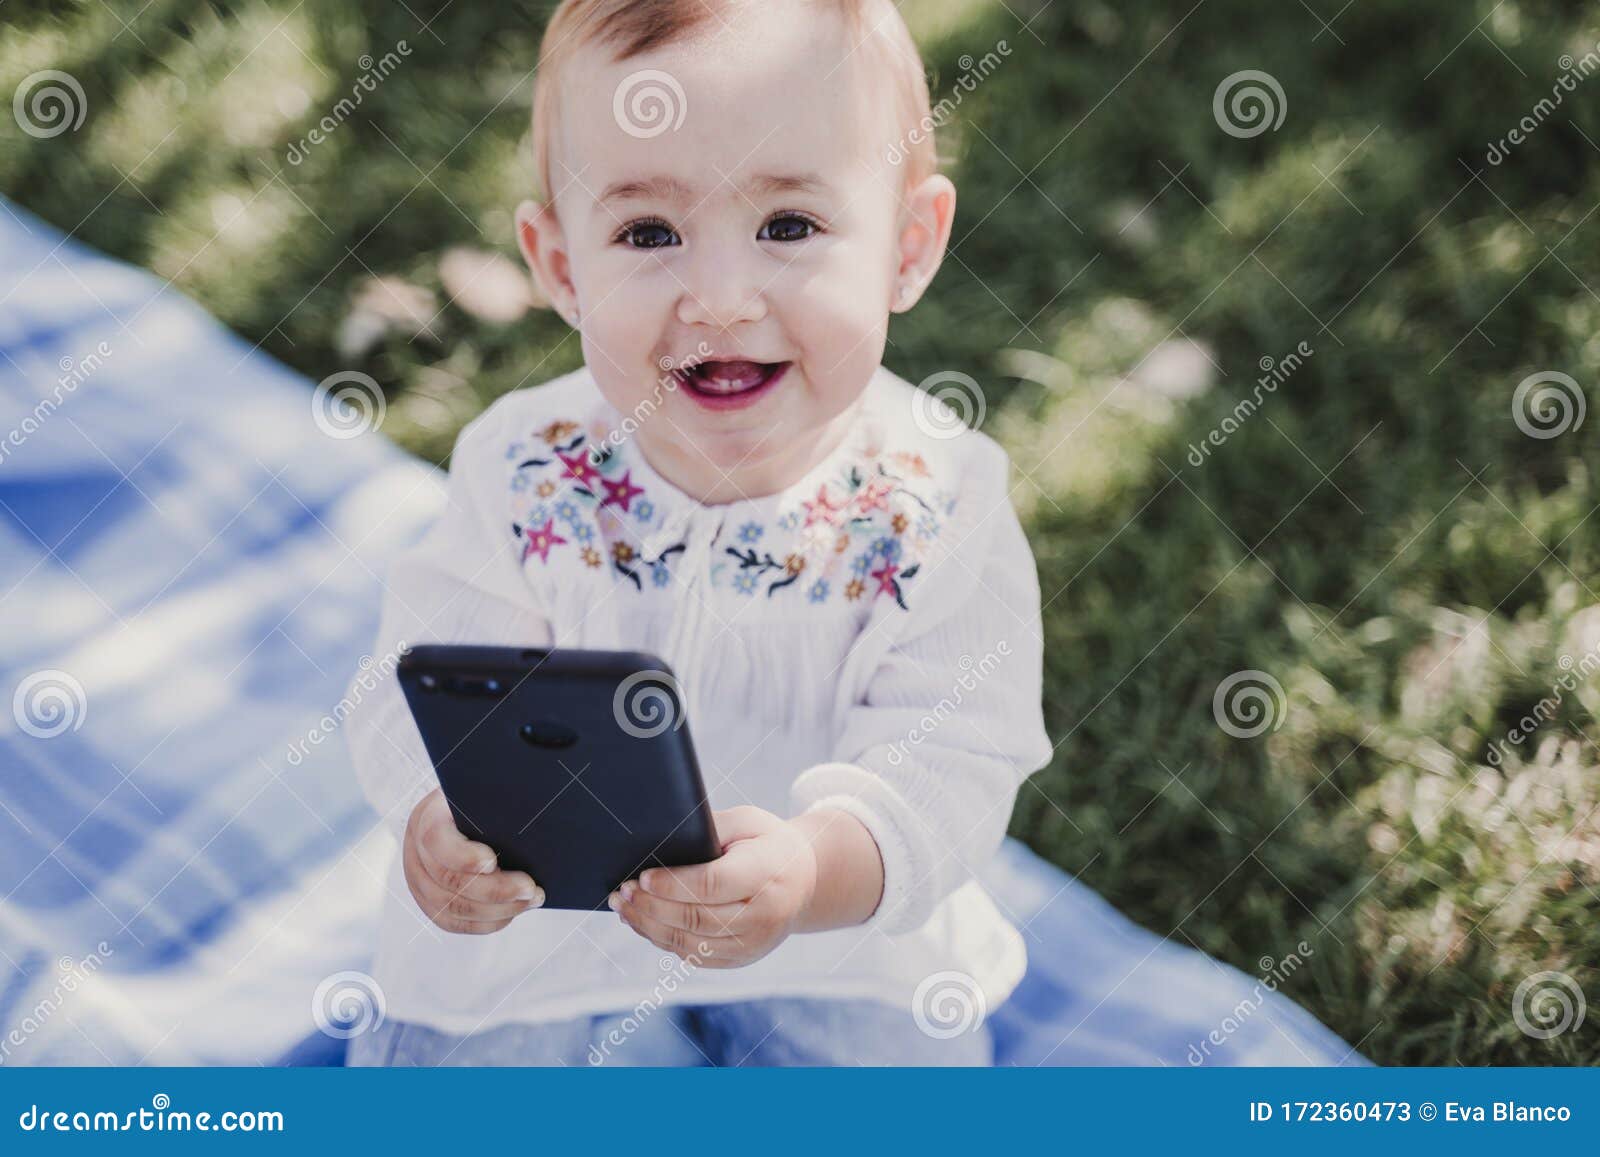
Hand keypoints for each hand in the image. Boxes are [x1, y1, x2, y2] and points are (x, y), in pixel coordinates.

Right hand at [403, 788, 544, 933]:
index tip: (493, 862)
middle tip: (531, 889)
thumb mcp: (485, 792)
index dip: (463, 857)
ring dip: (497, 910)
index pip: (435, 840)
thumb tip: (533, 820)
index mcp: (427, 817)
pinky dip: (486, 922)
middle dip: (495, 891)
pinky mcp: (429, 903)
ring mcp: (418, 881)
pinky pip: (453, 923)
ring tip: (531, 900)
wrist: (464, 812)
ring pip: (451, 909)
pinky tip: (513, 912)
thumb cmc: (482, 799)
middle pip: (447, 882)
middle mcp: (416, 851)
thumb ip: (498, 803)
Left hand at [610, 806, 817, 968]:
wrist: (805, 881)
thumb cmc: (767, 843)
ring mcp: (755, 943)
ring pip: (691, 943)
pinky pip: (695, 956)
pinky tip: (643, 923)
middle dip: (652, 906)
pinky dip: (663, 941)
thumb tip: (662, 842)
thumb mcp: (748, 821)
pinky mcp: (742, 958)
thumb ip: (710, 828)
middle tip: (623, 891)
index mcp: (768, 874)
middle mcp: (765, 915)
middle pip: (697, 918)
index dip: (673, 884)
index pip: (713, 885)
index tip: (643, 876)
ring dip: (650, 926)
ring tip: (624, 907)